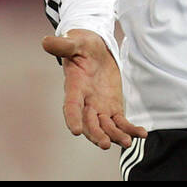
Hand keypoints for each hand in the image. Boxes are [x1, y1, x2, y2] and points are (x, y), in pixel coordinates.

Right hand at [41, 29, 146, 149]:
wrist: (94, 50)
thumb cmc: (82, 46)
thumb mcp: (75, 43)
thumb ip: (63, 45)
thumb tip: (46, 42)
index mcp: (74, 87)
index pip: (71, 106)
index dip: (72, 118)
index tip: (75, 131)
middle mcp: (85, 102)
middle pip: (89, 123)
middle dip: (97, 134)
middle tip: (106, 144)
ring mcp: (99, 107)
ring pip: (106, 127)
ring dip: (115, 136)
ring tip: (127, 142)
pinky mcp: (112, 107)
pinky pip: (120, 122)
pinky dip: (129, 129)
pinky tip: (141, 134)